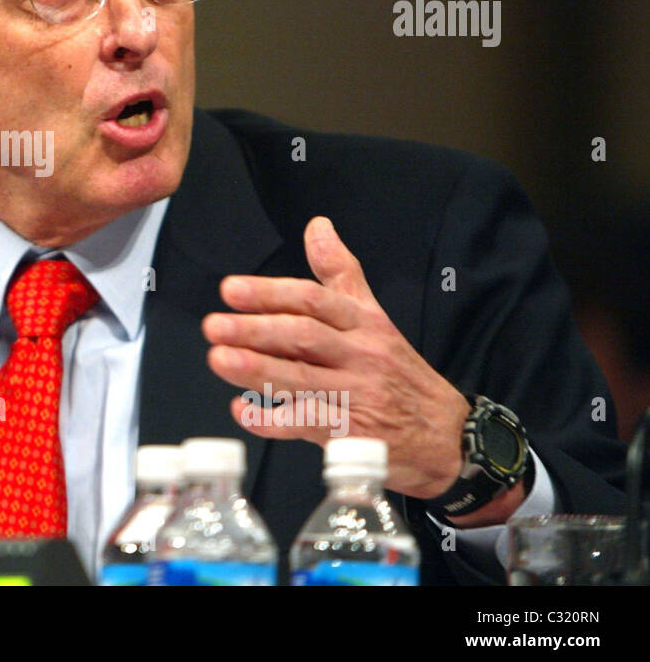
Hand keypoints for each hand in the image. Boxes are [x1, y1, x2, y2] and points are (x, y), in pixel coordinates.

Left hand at [203, 216, 483, 505]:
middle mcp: (361, 355)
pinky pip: (307, 425)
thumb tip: (317, 226)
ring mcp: (357, 395)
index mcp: (363, 323)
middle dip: (255, 329)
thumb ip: (340, 272)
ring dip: (256, 369)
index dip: (271, 293)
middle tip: (215, 325)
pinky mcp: (352, 434)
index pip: (314, 300)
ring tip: (218, 358)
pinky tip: (242, 410)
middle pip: (304, 337)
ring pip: (301, 379)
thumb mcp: (375, 316)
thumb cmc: (400, 373)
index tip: (232, 290)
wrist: (446, 435)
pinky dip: (271, 420)